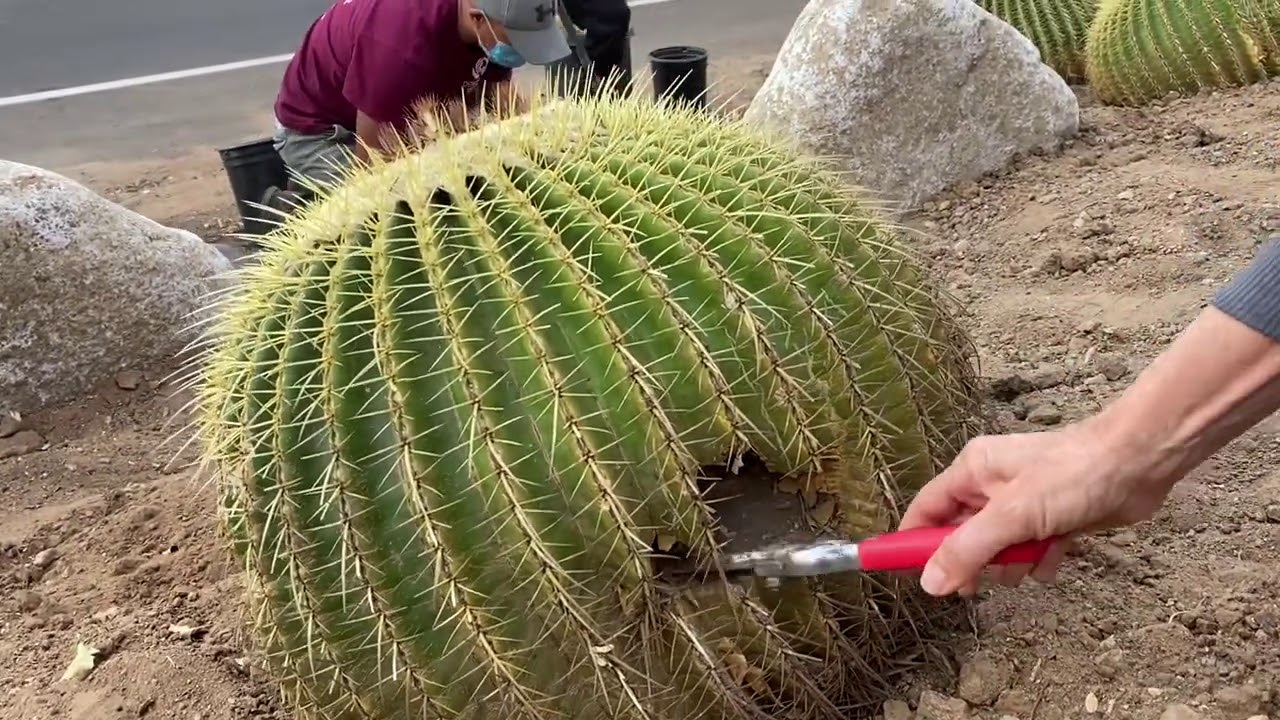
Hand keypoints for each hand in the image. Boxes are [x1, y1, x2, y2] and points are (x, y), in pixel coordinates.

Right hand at [898, 419, 1176, 596]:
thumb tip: (928, 583)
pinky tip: (1057, 554)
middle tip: (979, 584)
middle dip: (972, 561)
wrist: (1139, 463)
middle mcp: (991, 485)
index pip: (925, 510)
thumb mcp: (1013, 516)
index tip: (908, 576)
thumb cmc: (1073, 476)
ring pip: (997, 548)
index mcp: (972, 471)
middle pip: (960, 535)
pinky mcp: (1051, 519)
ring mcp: (1022, 503)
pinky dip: (1039, 559)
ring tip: (1030, 559)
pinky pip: (1028, 550)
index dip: (913, 542)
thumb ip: (968, 550)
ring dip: (1010, 563)